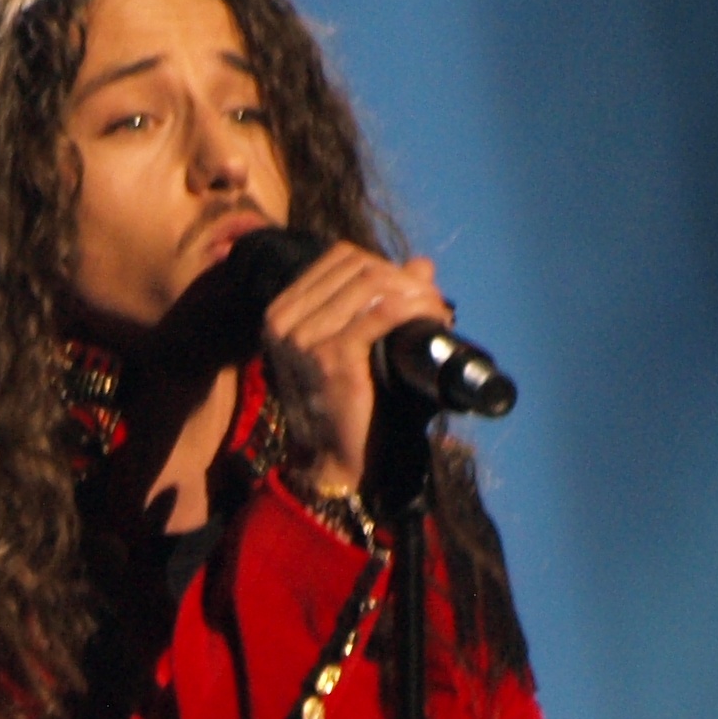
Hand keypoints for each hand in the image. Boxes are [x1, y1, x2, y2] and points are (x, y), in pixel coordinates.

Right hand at [258, 243, 449, 498]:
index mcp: (282, 312)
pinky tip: (431, 315)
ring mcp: (304, 337)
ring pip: (371, 283)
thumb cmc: (347, 405)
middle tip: (431, 298)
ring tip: (435, 307)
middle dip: (402, 277)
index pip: (340, 259)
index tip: (414, 286)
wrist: (333, 459)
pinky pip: (380, 313)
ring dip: (413, 291)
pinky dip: (412, 308)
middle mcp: (285, 320)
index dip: (383, 264)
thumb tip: (422, 264)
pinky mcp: (331, 356)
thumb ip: (383, 300)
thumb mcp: (357, 344)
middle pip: (357, 266)